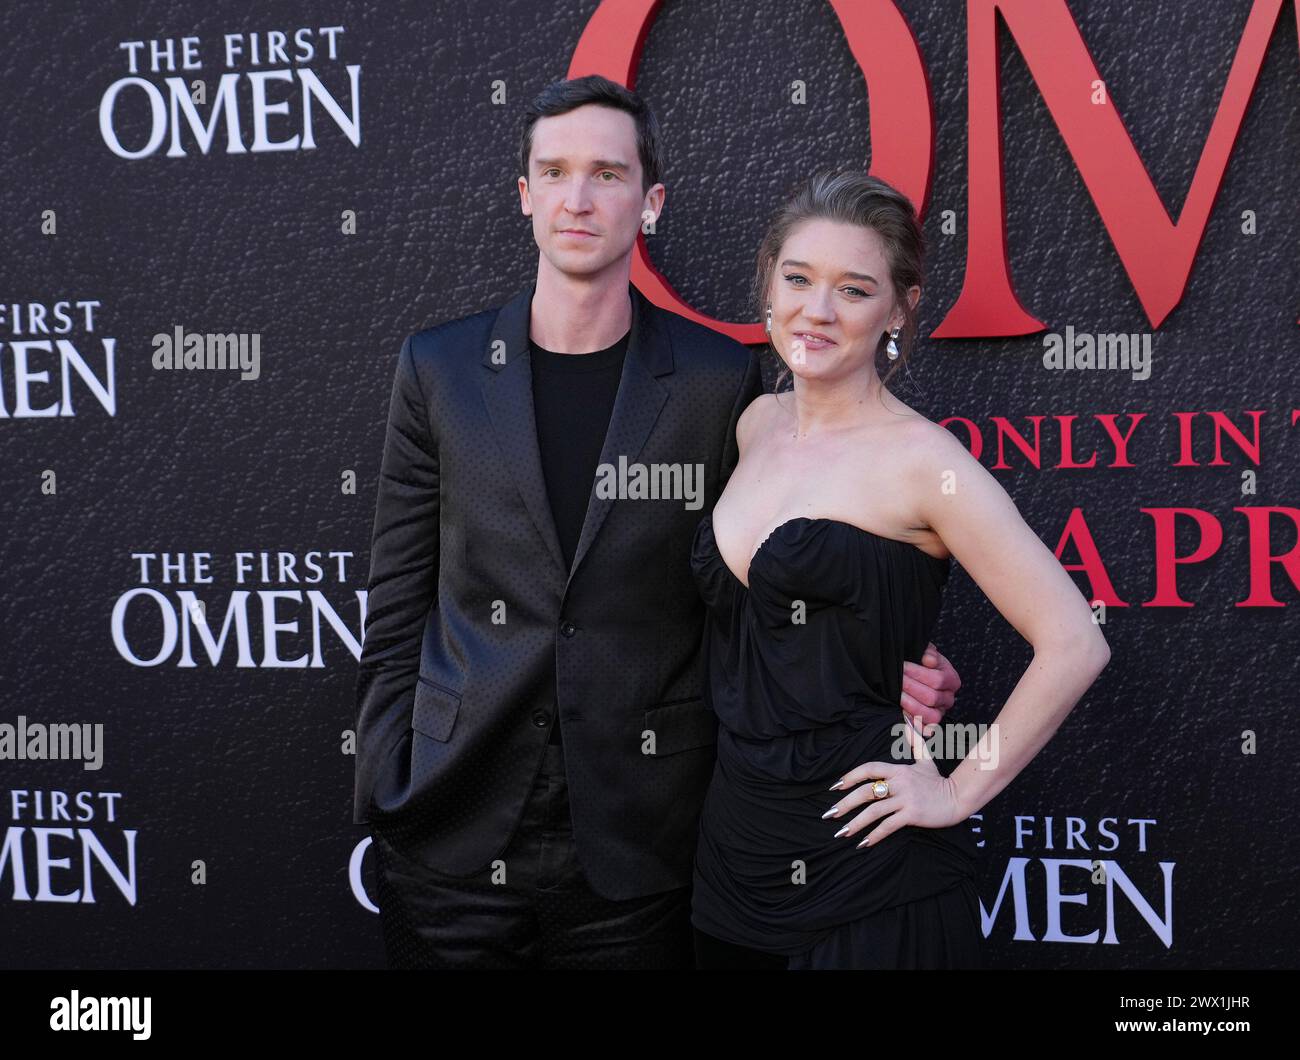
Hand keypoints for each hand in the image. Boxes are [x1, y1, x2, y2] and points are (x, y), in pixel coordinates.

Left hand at [824, 712, 965, 846]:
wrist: (958, 799)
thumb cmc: (938, 780)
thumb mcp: (925, 759)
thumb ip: (914, 740)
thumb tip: (906, 719)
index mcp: (898, 770)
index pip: (869, 769)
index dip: (851, 777)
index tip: (835, 787)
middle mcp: (899, 783)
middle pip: (866, 792)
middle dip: (845, 804)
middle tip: (829, 815)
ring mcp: (906, 799)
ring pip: (874, 811)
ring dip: (855, 823)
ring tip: (841, 833)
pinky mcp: (912, 815)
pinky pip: (888, 826)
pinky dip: (874, 836)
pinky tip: (863, 844)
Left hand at [901, 641, 959, 726]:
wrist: (911, 676)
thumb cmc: (918, 664)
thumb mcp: (923, 653)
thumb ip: (928, 652)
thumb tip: (928, 658)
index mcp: (952, 680)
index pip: (939, 679)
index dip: (919, 672)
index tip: (903, 666)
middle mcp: (948, 698)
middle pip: (933, 697)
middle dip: (911, 687)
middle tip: (897, 679)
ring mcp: (940, 712)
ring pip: (931, 715)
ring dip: (912, 705)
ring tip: (898, 695)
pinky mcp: (930, 725)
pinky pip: (926, 730)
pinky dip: (915, 724)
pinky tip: (903, 714)